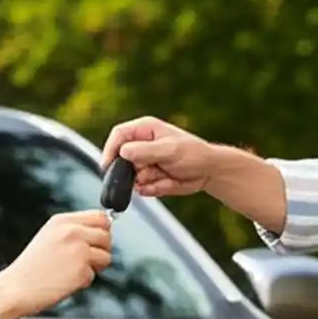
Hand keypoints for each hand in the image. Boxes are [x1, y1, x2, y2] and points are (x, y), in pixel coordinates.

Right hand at [1, 210, 111, 314]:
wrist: (16, 288)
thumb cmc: (32, 267)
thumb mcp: (50, 237)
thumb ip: (74, 230)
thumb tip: (104, 229)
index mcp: (62, 221)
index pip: (100, 217)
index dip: (102, 230)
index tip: (96, 241)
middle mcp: (72, 231)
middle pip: (107, 235)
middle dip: (101, 249)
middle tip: (84, 260)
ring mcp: (78, 250)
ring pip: (106, 256)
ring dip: (94, 266)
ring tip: (71, 271)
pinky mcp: (81, 269)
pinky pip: (94, 275)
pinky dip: (83, 281)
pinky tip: (64, 281)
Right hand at [101, 116, 215, 197]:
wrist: (209, 172)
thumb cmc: (194, 153)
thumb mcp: (170, 150)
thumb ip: (145, 151)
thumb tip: (123, 152)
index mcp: (144, 130)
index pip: (118, 136)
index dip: (110, 150)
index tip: (108, 166)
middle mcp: (141, 145)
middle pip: (121, 160)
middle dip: (134, 170)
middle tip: (152, 171)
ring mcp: (144, 163)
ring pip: (132, 177)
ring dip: (148, 180)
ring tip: (166, 174)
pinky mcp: (148, 178)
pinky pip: (142, 188)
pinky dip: (154, 188)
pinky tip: (168, 181)